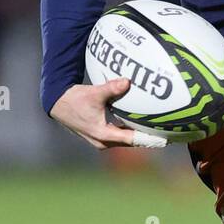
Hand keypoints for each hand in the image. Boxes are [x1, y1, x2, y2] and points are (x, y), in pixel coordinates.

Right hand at [49, 79, 166, 150]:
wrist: (58, 104)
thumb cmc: (74, 99)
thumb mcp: (94, 93)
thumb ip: (111, 88)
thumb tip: (127, 82)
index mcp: (102, 134)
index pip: (131, 140)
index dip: (147, 140)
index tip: (163, 139)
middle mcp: (102, 141)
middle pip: (131, 142)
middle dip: (147, 139)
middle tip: (165, 134)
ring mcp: (100, 140)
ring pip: (125, 140)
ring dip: (139, 136)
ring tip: (157, 132)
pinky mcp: (99, 136)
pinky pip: (120, 136)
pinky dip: (130, 132)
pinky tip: (141, 125)